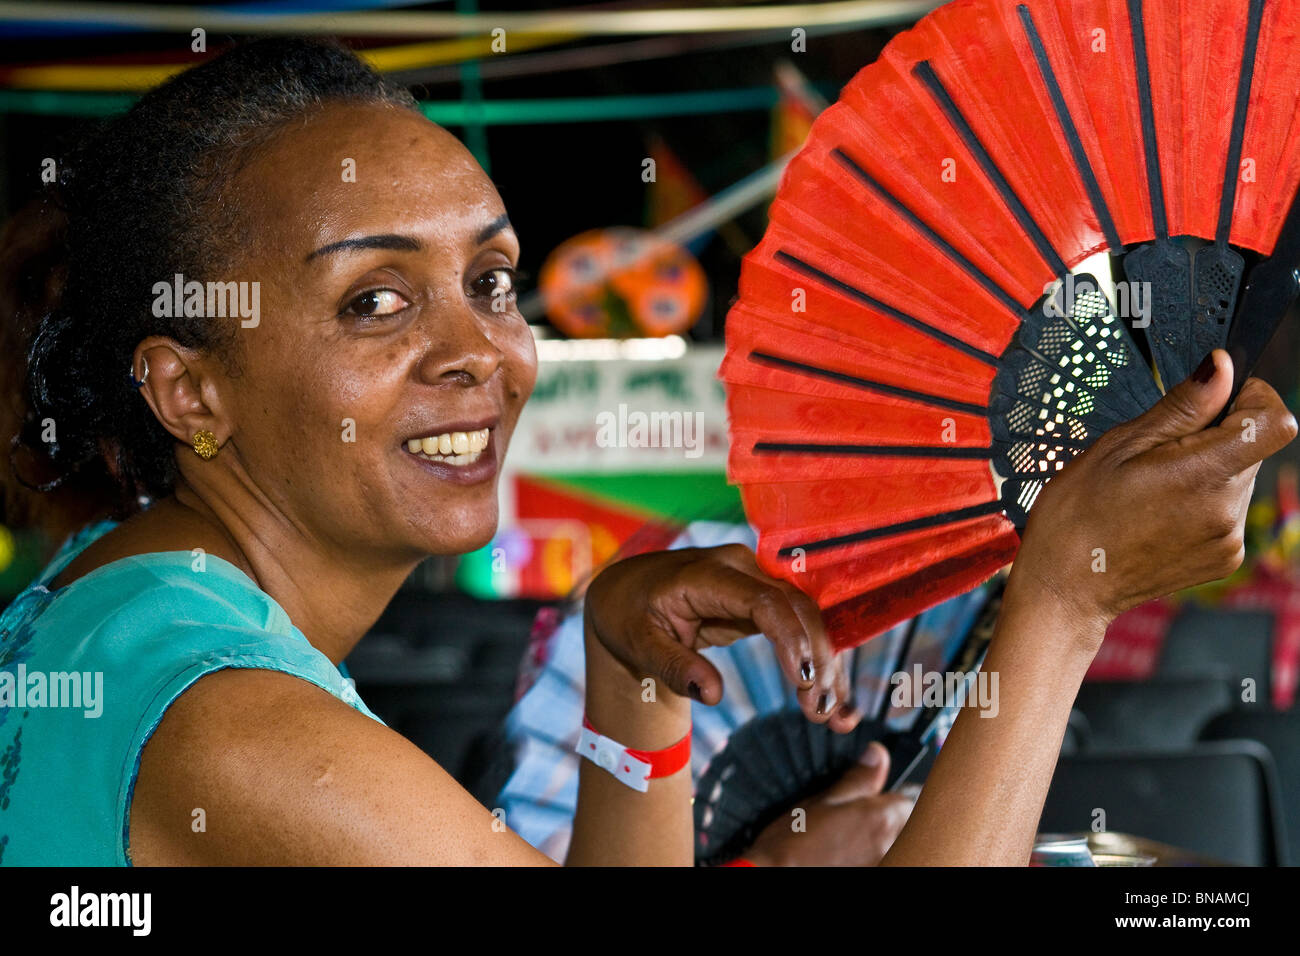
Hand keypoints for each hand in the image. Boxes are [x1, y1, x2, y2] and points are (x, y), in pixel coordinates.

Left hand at [584, 543, 859, 729]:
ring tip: (831, 713)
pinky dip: (815, 659)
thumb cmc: (628, 616)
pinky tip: (831, 695)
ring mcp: (754, 579)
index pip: (763, 601)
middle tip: (822, 710)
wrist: (625, 592)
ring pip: (806, 616)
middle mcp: (739, 567)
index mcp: (707, 574)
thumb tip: (713, 694)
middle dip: (817, 658)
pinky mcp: (761, 597)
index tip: (804, 681)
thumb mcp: (639, 644)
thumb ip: (675, 666)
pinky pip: (797, 624)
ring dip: (825, 662)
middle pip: (796, 607)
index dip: (791, 638)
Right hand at [745, 743, 914, 865]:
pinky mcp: (873, 873)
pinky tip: (850, 855)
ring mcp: (884, 863)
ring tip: (852, 840)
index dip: (890, 795)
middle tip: (860, 821)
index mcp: (881, 818)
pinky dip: (873, 854)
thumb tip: (877, 755)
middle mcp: (891, 845)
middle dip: (891, 818)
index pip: (909, 799)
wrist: (774, 876)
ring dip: (885, 839)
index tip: (875, 798)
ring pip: (898, 843)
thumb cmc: (792, 844)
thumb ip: (858, 779)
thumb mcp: (821, 800)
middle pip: (908, 823)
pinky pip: (884, 858)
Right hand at [1014, 349, 1296, 640]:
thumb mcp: (1118, 445)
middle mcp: (1226, 510)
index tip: (1219, 398)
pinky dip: (1203, 502)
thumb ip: (1182, 406)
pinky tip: (1161, 513)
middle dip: (1215, 437)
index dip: (1254, 398)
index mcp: (1201, 475)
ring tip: (1153, 489)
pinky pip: (1228, 510)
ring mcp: (1229, 538)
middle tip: (1158, 454)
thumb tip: (1221, 368)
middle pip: (1252, 448)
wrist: (1065, 585)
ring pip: (1239, 478)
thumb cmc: (1077, 515)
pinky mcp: (1225, 558)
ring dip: (1208, 470)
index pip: (1274, 422)